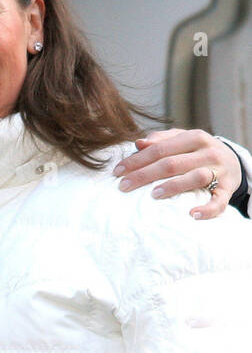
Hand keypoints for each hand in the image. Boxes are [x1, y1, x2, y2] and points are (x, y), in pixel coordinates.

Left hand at [114, 128, 241, 219]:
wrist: (234, 159)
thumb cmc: (197, 150)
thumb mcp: (182, 139)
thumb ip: (161, 139)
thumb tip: (138, 143)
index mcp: (194, 137)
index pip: (159, 149)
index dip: (136, 160)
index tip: (117, 172)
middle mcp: (208, 152)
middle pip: (172, 163)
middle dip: (144, 175)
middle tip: (124, 186)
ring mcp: (220, 170)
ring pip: (195, 177)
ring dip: (173, 186)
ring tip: (153, 195)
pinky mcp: (228, 188)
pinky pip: (220, 201)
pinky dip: (208, 209)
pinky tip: (192, 214)